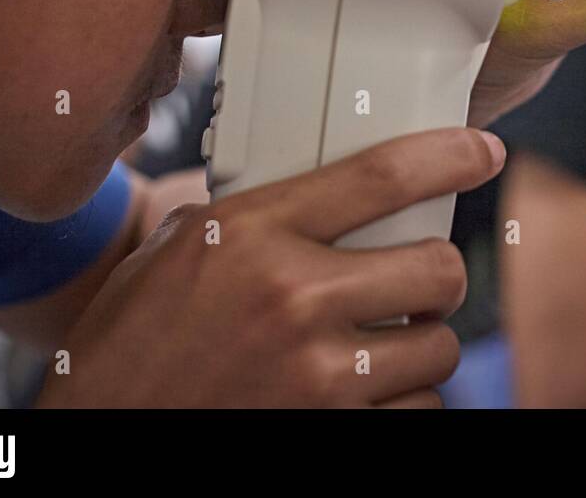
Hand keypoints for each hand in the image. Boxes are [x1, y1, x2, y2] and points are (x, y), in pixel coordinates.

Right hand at [36, 128, 504, 407]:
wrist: (102, 431)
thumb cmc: (130, 342)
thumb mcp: (181, 247)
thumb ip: (257, 215)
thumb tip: (330, 190)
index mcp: (256, 235)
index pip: (383, 176)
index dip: (451, 154)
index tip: (483, 151)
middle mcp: (295, 301)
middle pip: (439, 266)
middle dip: (440, 270)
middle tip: (418, 276)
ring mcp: (317, 377)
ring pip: (439, 348)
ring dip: (422, 343)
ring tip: (381, 341)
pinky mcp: (331, 434)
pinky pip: (417, 411)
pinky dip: (402, 401)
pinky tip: (366, 392)